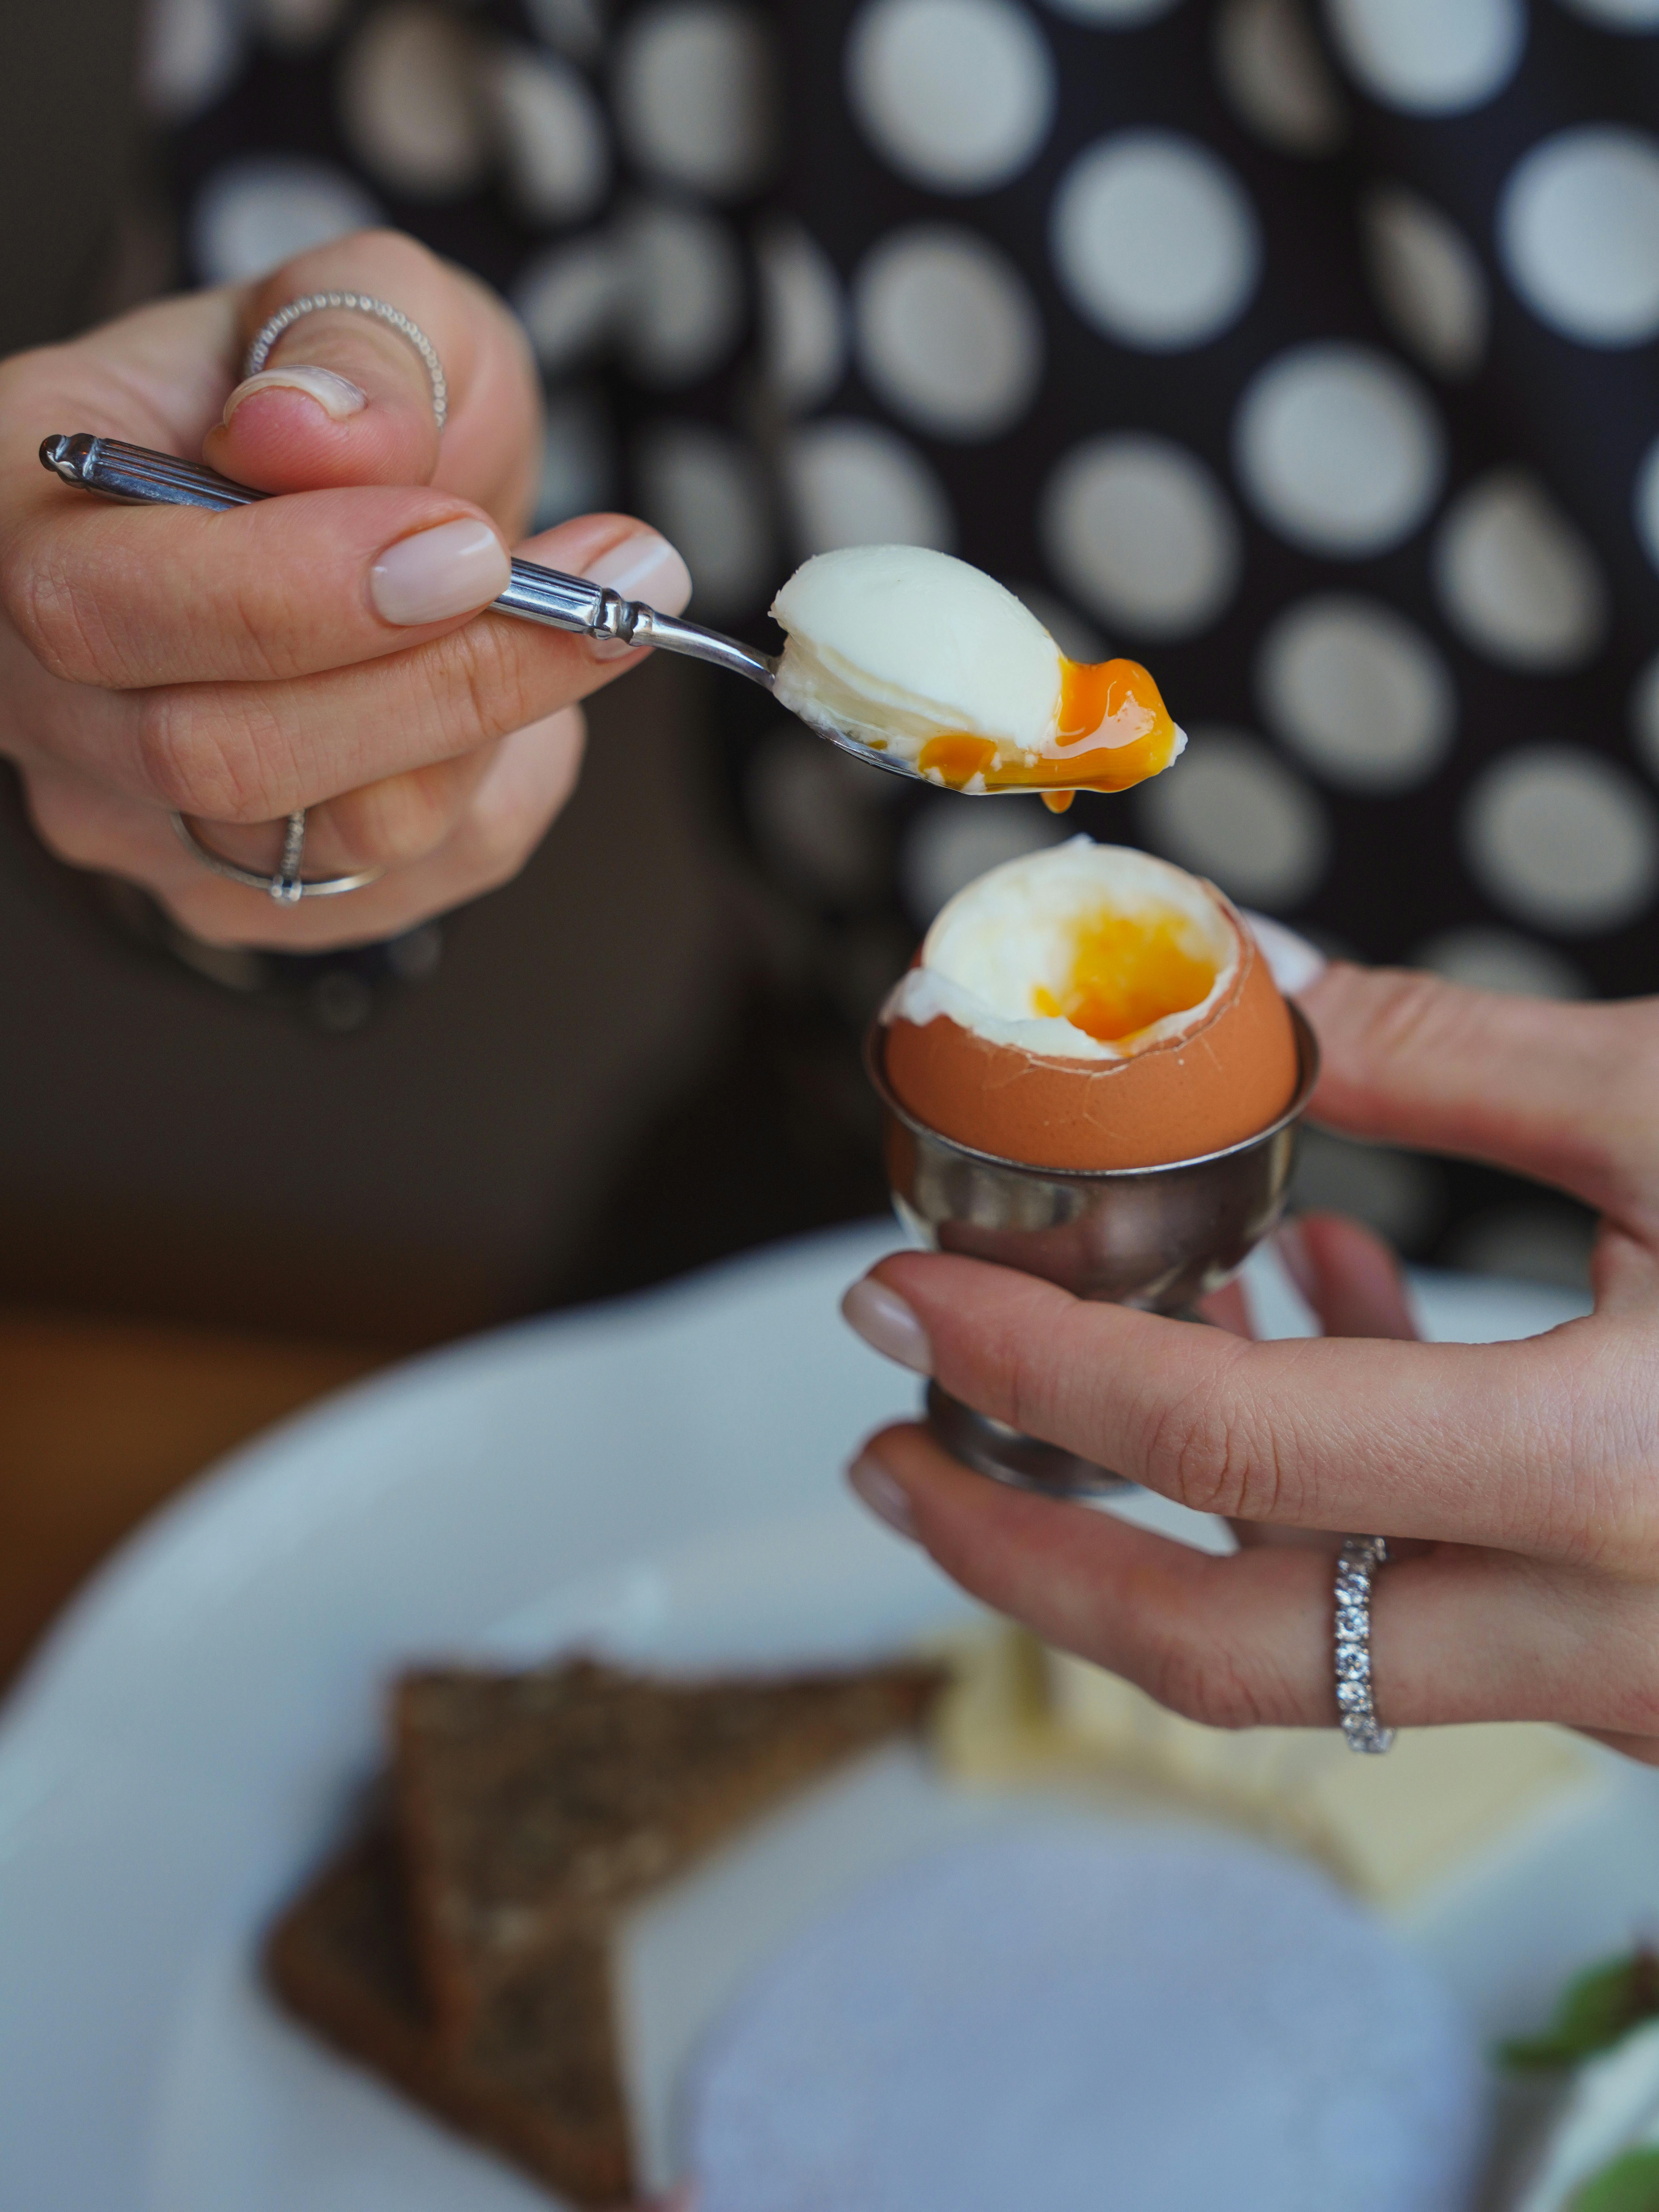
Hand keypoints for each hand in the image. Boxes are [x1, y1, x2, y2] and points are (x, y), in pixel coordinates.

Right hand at [0, 229, 689, 946]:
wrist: (356, 511)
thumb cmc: (335, 404)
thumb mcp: (364, 306)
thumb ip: (351, 343)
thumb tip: (313, 437)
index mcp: (13, 518)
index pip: (114, 608)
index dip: (305, 592)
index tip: (474, 541)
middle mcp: (46, 698)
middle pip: (228, 757)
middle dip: (445, 680)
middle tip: (613, 589)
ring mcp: (136, 819)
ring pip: (340, 838)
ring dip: (496, 729)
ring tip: (586, 619)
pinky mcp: (241, 897)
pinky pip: (405, 885)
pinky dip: (497, 787)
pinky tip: (511, 702)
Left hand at [842, 964, 1658, 1761]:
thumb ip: (1448, 1059)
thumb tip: (1247, 986)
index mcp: (1598, 1476)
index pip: (1225, 1442)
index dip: (1034, 1362)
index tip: (901, 1299)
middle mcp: (1600, 1629)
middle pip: (1229, 1645)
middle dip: (1024, 1559)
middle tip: (891, 1464)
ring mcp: (1621, 1671)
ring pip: (1326, 1633)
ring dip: (1175, 1508)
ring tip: (1079, 1358)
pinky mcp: (1633, 1644)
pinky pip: (1433, 1589)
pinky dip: (1338, 1474)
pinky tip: (1317, 1306)